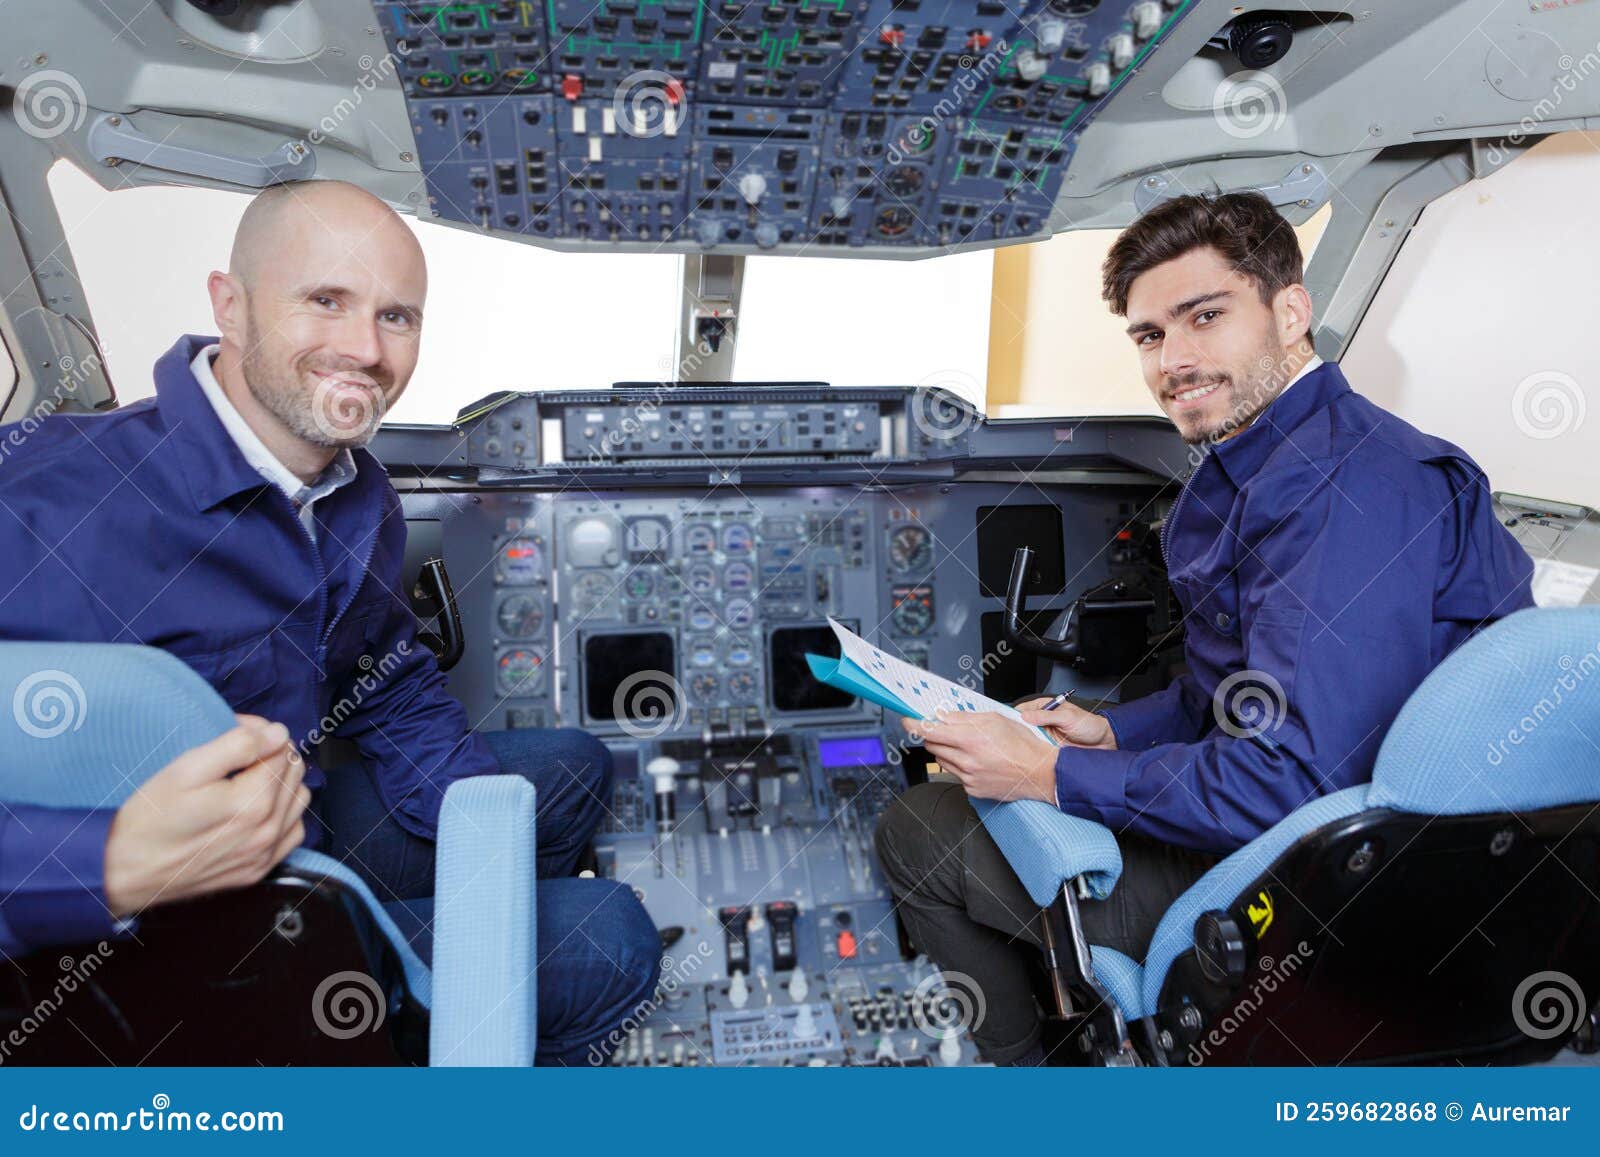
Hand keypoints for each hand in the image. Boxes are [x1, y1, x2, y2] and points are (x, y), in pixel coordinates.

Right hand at [103, 716, 309, 917]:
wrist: (123, 874)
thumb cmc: (148, 820)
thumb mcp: (185, 770)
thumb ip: (237, 746)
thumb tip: (276, 733)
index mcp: (254, 802)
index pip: (283, 747)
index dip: (261, 731)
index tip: (236, 730)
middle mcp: (268, 830)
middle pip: (294, 772)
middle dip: (273, 752)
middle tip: (239, 751)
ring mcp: (265, 854)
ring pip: (299, 801)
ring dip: (282, 782)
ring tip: (250, 777)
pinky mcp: (258, 870)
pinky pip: (293, 832)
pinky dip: (284, 814)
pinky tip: (258, 808)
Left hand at [899, 712, 1057, 803]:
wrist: (1039, 773)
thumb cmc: (1022, 744)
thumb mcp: (994, 719)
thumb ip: (964, 718)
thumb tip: (943, 716)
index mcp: (971, 739)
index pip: (930, 731)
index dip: (914, 725)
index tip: (906, 720)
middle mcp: (967, 760)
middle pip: (932, 746)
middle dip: (933, 736)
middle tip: (943, 730)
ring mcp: (968, 777)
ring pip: (942, 760)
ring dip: (947, 750)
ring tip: (967, 746)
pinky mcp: (972, 790)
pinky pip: (955, 774)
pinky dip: (959, 765)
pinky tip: (977, 761)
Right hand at [1015, 698, 1117, 750]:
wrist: (1104, 743)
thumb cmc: (1090, 725)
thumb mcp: (1068, 717)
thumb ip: (1047, 716)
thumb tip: (1026, 716)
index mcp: (1045, 708)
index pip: (1022, 710)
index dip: (1012, 716)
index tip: (1005, 724)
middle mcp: (1043, 721)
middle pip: (1022, 726)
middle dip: (1015, 732)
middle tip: (1009, 739)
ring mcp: (1045, 736)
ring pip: (1027, 740)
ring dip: (1024, 744)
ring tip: (1018, 749)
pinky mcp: (1048, 748)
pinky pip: (1036, 751)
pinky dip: (1032, 754)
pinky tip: (1030, 756)